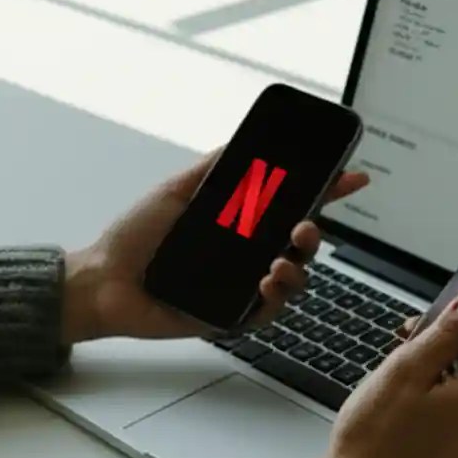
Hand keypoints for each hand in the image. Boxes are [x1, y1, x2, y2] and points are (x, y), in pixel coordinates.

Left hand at [62, 149, 367, 342]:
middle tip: (305, 227)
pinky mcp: (234, 315)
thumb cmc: (134, 238)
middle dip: (315, 233)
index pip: (292, 204)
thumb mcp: (175, 190)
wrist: (104, 281)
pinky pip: (270, 311)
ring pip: (295, 278)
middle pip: (302, 243)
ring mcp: (244, 284)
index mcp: (242, 222)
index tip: (353, 177)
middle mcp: (249, 253)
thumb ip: (213, 168)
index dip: (327, 191)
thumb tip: (245, 142)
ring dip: (298, 269)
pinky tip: (265, 283)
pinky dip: (276, 297)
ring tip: (278, 264)